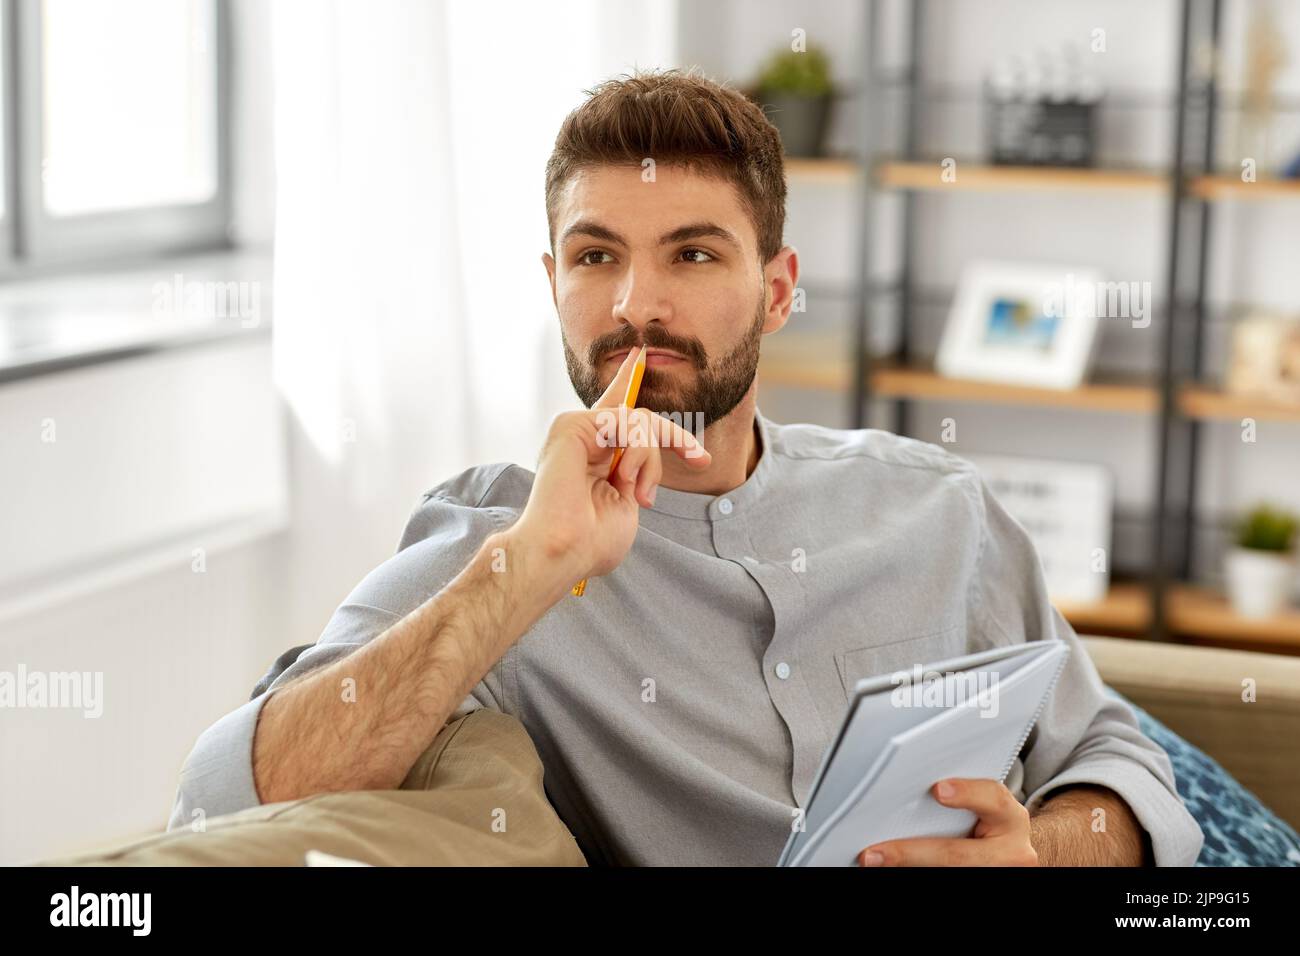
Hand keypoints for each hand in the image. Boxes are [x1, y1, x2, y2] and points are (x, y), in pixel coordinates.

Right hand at [512, 347, 710, 581]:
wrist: (564, 550)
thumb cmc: (592, 541)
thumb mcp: (628, 503)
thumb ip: (636, 473)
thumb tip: (647, 450)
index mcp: (594, 456)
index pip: (615, 411)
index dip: (627, 381)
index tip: (642, 355)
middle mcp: (583, 438)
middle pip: (641, 419)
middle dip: (675, 438)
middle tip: (699, 458)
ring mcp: (576, 429)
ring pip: (640, 421)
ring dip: (650, 459)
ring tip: (637, 490)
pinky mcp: (572, 424)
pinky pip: (627, 421)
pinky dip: (638, 451)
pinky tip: (622, 477)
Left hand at [857, 778, 1038, 866]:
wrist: (1012, 853)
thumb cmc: (990, 819)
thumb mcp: (987, 805)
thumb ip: (959, 795)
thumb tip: (906, 786)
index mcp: (1011, 819)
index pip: (993, 800)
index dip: (967, 794)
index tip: (938, 789)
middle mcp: (1012, 853)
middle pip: (957, 855)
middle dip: (911, 853)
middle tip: (872, 854)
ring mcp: (998, 874)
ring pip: (951, 872)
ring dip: (909, 867)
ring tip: (874, 863)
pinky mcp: (985, 884)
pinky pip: (945, 878)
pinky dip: (916, 871)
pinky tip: (893, 868)